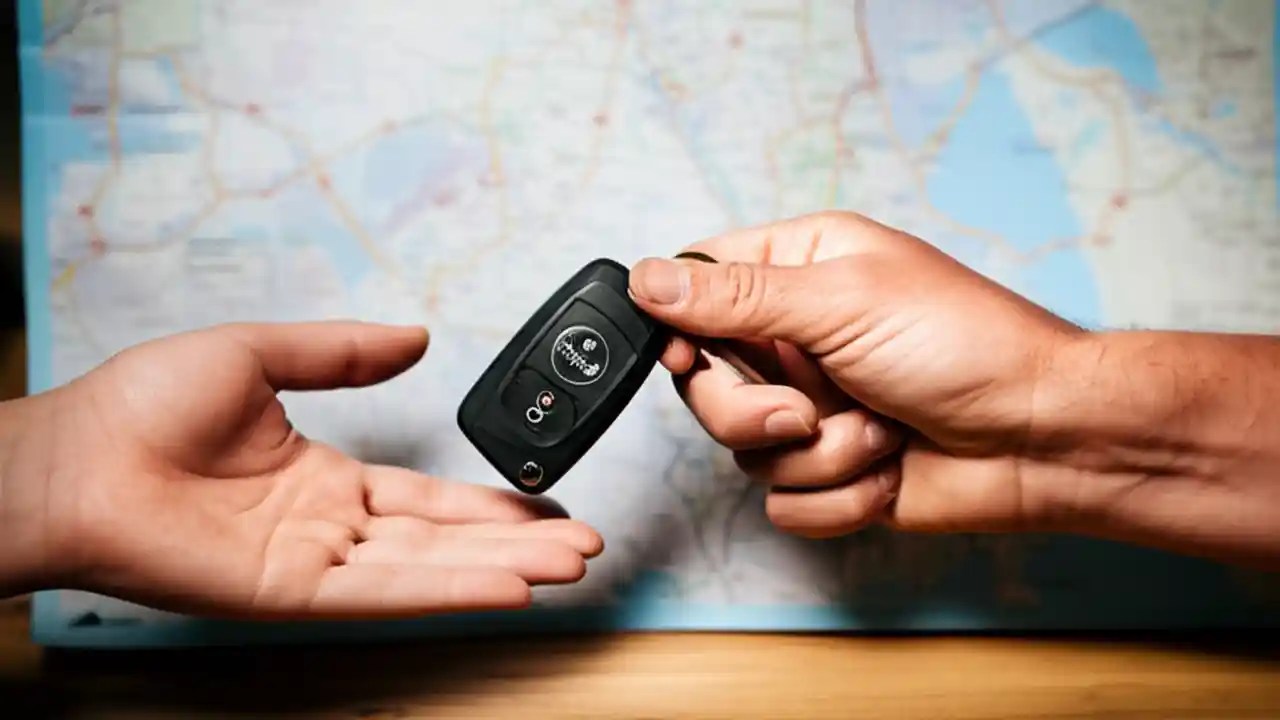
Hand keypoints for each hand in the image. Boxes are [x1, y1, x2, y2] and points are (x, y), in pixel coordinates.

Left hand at [0, 322, 601, 617]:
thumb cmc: (142, 405)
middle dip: (517, 544)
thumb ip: (344, 350)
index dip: (488, 503)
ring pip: (428, 567)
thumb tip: (416, 336)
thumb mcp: (262, 352)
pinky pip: (386, 592)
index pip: (426, 495)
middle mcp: (328, 525)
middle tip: (582, 546)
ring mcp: (314, 562)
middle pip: (444, 538)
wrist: (76, 454)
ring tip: (569, 568)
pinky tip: (505, 588)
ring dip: (502, 568)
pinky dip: (449, 590)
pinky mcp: (293, 592)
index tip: (543, 505)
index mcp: (322, 477)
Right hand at [627, 211, 1279, 568]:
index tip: (691, 353)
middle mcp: (796, 339)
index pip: (697, 284)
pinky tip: (888, 469)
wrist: (1046, 443)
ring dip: (816, 452)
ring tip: (878, 431)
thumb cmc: (968, 347)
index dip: (679, 325)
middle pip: (704, 381)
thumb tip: (647, 278)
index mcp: (799, 270)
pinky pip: (782, 499)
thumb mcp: (842, 301)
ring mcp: (812, 407)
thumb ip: (736, 296)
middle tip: (806, 408)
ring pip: (741, 449)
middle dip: (755, 409)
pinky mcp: (830, 470)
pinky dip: (837, 494)